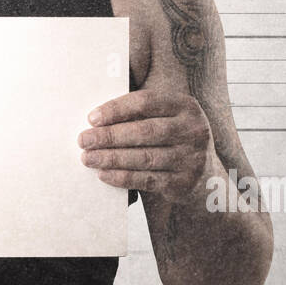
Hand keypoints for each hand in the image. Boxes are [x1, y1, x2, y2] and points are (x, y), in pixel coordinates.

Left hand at [78, 89, 213, 201]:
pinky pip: (147, 180)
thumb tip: (96, 113)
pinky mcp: (184, 182)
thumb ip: (138, 108)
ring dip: (111, 158)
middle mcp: (193, 130)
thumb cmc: (169, 136)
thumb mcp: (165, 115)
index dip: (117, 109)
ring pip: (145, 157)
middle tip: (83, 140)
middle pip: (145, 131)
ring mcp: (191, 157)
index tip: (92, 118)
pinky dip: (123, 177)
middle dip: (110, 136)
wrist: (202, 173)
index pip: (146, 102)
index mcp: (185, 105)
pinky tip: (103, 174)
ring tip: (88, 158)